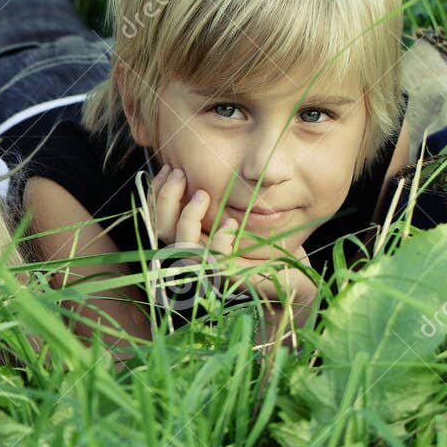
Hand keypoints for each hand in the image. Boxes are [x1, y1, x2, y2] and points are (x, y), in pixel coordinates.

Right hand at [143, 164, 318, 321]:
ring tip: (204, 194)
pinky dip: (220, 239)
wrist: (289, 274)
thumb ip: (211, 200)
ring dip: (189, 216)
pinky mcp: (228, 279)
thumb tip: (192, 167)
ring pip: (182, 245)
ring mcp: (207, 270)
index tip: (169, 168)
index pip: (159, 219)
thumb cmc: (261, 243)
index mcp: (188, 242)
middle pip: (163, 230)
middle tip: (181, 174)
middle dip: (166, 198)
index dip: (157, 193)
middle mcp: (192, 258)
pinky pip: (214, 260)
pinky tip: (231, 222)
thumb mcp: (232, 212)